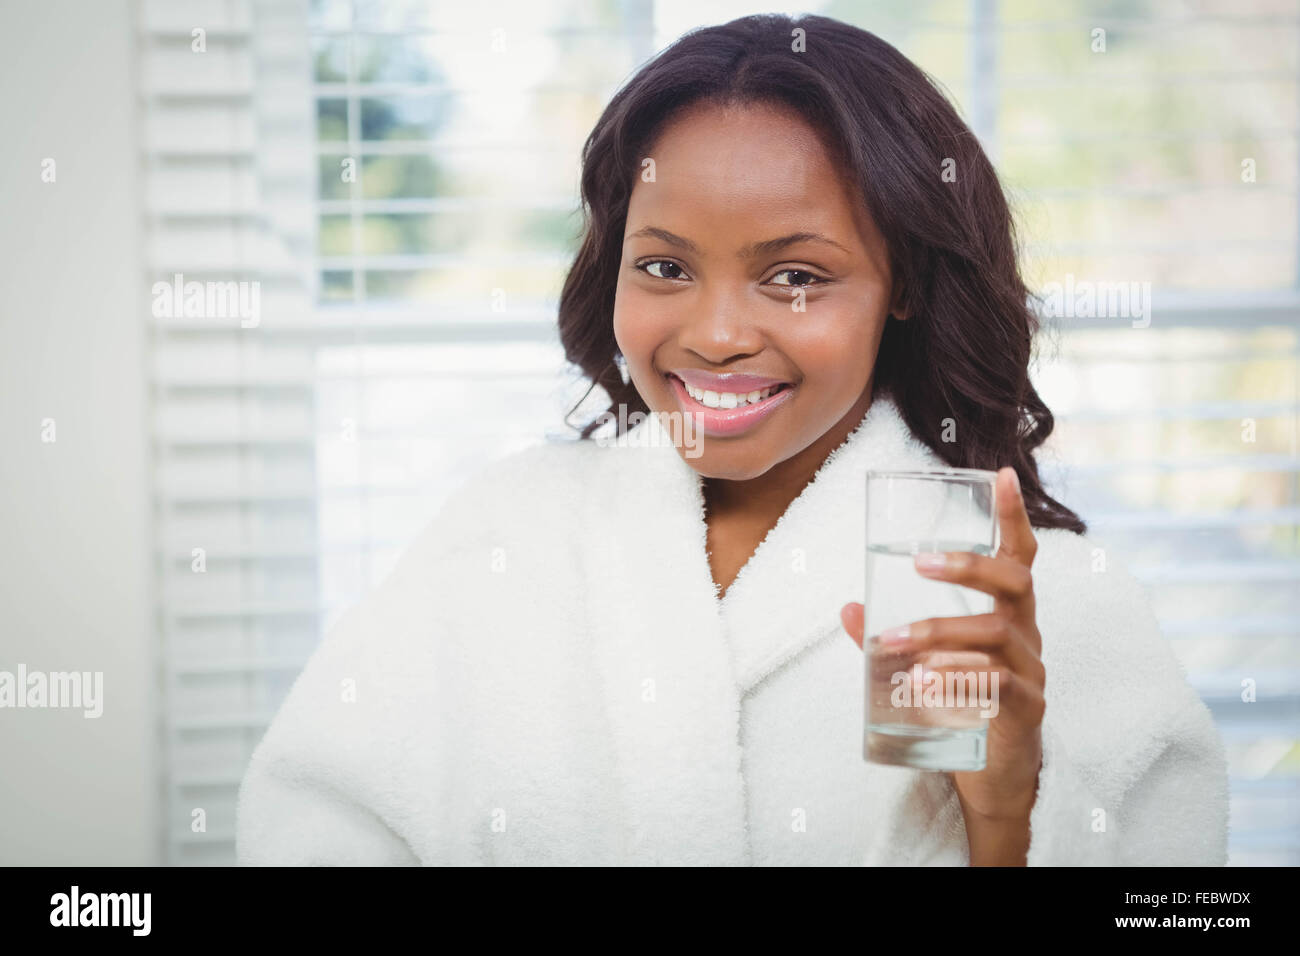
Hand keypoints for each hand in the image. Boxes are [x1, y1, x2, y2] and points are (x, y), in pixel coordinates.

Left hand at [841, 467, 1044, 840]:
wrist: (995, 778)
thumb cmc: (962, 705)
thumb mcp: (925, 664)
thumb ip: (891, 635)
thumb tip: (848, 607)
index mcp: (1008, 615)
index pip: (1019, 557)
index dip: (1013, 517)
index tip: (1001, 476)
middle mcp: (1026, 635)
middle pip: (1015, 583)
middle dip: (967, 567)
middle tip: (918, 564)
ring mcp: (1031, 672)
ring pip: (996, 636)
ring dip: (939, 634)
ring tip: (891, 644)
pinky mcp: (1025, 711)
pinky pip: (998, 686)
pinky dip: (956, 679)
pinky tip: (921, 684)